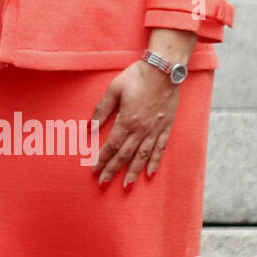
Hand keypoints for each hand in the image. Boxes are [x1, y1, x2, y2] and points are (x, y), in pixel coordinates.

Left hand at [90, 60, 178, 186]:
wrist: (163, 70)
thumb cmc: (136, 77)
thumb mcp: (113, 90)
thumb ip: (101, 110)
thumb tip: (89, 127)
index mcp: (127, 121)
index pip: (111, 146)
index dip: (102, 160)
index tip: (94, 172)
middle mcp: (141, 129)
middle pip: (125, 155)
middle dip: (113, 171)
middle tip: (104, 185)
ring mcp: (155, 130)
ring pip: (142, 156)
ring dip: (133, 172)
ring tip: (126, 187)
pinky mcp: (166, 127)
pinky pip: (160, 148)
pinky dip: (154, 162)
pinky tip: (150, 173)